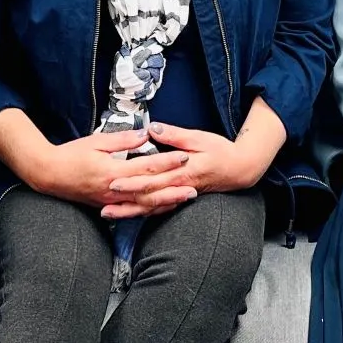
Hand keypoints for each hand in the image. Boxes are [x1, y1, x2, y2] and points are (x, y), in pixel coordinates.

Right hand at [24, 129, 195, 212]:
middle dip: (173, 188)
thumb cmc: (71, 154)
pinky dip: (151, 209)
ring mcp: (112, 201)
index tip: (184, 156)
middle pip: (150, 191)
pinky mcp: (108, 206)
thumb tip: (146, 134)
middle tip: (195, 186)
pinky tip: (163, 207)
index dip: (166, 162)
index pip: (146, 166)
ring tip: (185, 198)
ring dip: (166, 202)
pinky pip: (134, 210)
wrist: (50, 175)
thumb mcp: (96, 141)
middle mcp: (115, 190)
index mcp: (113, 171)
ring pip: (144, 204)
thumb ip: (123, 139)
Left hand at [103, 121, 275, 217]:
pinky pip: (159, 209)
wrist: (239, 169)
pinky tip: (129, 214)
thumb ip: (175, 135)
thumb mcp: (199, 137)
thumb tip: (153, 128)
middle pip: (147, 197)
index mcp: (181, 171)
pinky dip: (143, 213)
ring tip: (108, 213)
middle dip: (124, 200)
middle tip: (102, 202)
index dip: (132, 182)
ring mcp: (179, 195)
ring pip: (151, 207)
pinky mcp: (180, 197)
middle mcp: (178, 187)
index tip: (112, 182)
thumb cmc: (220, 150)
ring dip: (130, 211)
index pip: (152, 179)